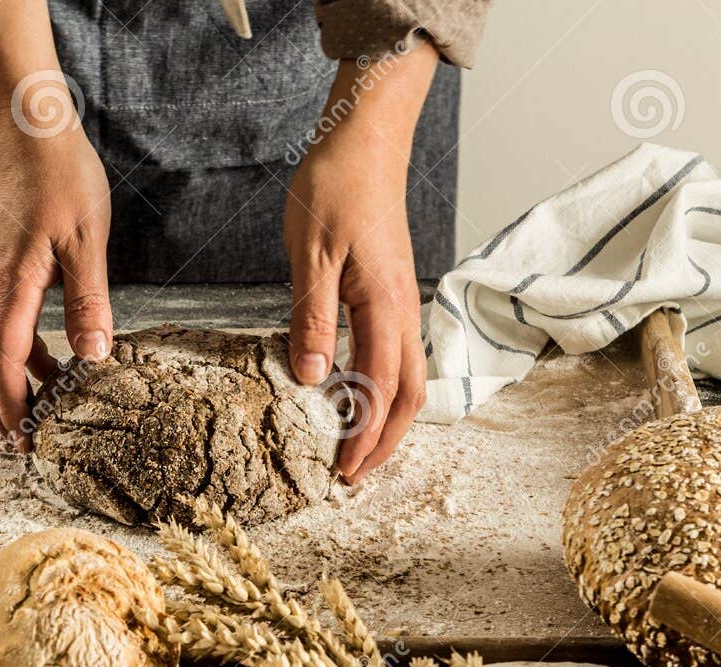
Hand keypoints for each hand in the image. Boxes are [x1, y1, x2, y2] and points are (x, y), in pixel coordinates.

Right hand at [0, 127, 111, 448]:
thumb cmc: (61, 178)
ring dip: (12, 382)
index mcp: (12, 287)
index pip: (2, 363)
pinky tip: (57, 360)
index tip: (28, 441)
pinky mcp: (4, 271)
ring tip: (49, 408)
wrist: (28, 130)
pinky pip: (4, 325)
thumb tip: (95, 357)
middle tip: (25, 442)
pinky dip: (22, 354)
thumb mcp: (88, 241)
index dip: (13, 406)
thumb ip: (89, 301)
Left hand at [285, 46, 438, 482]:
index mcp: (384, 305)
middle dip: (385, 442)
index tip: (343, 471)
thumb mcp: (311, 255)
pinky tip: (362, 394)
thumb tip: (314, 380)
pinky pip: (399, 352)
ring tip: (360, 447)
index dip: (364, 437)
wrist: (366, 135)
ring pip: (410, 376)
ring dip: (389, 418)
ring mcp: (403, 299)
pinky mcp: (394, 289)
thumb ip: (314, 318)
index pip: (380, 390)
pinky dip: (386, 386)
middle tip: (354, 476)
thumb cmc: (335, 186)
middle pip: (409, 395)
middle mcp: (403, 309)